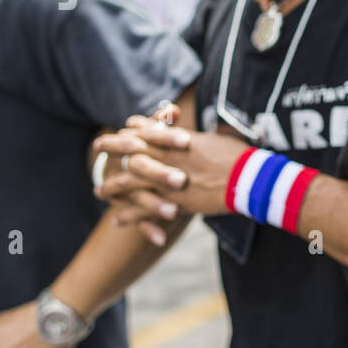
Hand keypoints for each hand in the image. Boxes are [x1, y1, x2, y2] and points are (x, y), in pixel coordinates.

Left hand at [94, 121, 247, 237]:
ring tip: (99, 192)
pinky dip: (129, 215)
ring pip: (129, 182)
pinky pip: (144, 210)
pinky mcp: (174, 202)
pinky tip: (117, 220)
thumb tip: (202, 136)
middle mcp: (168, 158)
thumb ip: (201, 140)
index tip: (123, 128)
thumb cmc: (239, 157)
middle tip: (97, 145)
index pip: (147, 130)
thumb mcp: (217, 140)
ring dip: (112, 187)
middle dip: (111, 148)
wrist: (249, 179)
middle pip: (130, 150)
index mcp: (178, 141)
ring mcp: (168, 181)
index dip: (133, 129)